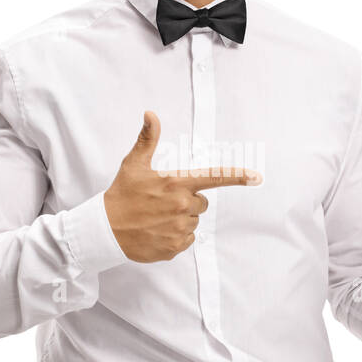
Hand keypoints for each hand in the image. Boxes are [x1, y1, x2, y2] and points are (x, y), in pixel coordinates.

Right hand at [103, 110, 262, 262]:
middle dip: (187, 202)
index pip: (214, 178)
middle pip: (201, 203)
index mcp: (176, 183)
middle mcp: (182, 206)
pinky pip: (186, 240)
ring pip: (193, 222)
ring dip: (180, 219)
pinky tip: (157, 231)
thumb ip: (148, 139)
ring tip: (156, 217)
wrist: (104, 230)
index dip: (237, 177)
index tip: (257, 177)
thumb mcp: (133, 164)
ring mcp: (179, 228)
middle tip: (162, 202)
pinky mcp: (175, 247)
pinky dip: (175, 237)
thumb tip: (151, 114)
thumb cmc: (121, 195)